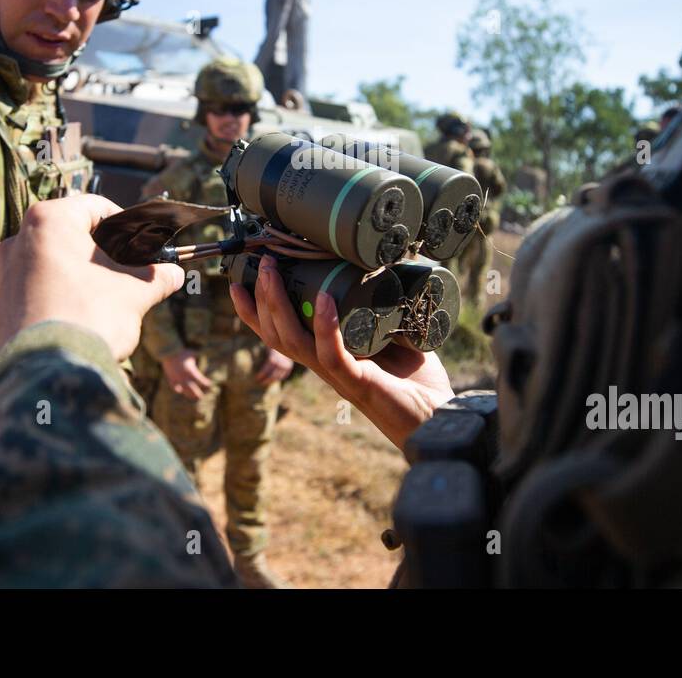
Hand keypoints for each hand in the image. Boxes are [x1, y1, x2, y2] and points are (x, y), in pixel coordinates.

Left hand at [0, 195, 184, 365]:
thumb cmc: (90, 318)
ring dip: (77, 277)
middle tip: (125, 273)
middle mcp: (18, 242)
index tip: (140, 243)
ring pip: (50, 265)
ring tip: (103, 303)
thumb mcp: (135, 293)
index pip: (95, 207)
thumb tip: (172, 274)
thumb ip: (155, 277)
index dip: (124, 224)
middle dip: (99, 254)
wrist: (46, 375)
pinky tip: (77, 322)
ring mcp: (3, 275)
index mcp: (49, 222)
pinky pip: (35, 292)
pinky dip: (57, 299)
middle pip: (70, 236)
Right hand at [161, 348, 212, 400]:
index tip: (210, 385)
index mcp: (191, 372)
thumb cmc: (183, 353)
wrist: (169, 352)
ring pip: (184, 390)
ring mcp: (177, 379)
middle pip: (193, 389)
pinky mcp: (170, 378)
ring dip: (189, 394)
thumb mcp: (193, 356)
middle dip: (198, 393)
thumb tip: (208, 356)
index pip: (201, 381)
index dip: (206, 384)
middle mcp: (184, 377)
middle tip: (202, 396)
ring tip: (193, 397)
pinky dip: (177, 389)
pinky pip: (174, 386)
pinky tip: (180, 391)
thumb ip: (199, 359)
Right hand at [230, 255, 453, 450]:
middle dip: (262, 297)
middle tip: (264, 262)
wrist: (441, 418)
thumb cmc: (418, 383)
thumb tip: (382, 269)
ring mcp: (340, 376)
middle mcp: (326, 366)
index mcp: (327, 356)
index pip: (279, 334)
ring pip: (293, 342)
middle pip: (276, 334)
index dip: (254, 312)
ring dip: (279, 305)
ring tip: (275, 273)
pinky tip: (324, 299)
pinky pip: (332, 355)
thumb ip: (381, 311)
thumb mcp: (394, 336)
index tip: (241, 281)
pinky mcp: (359, 383)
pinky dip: (325, 326)